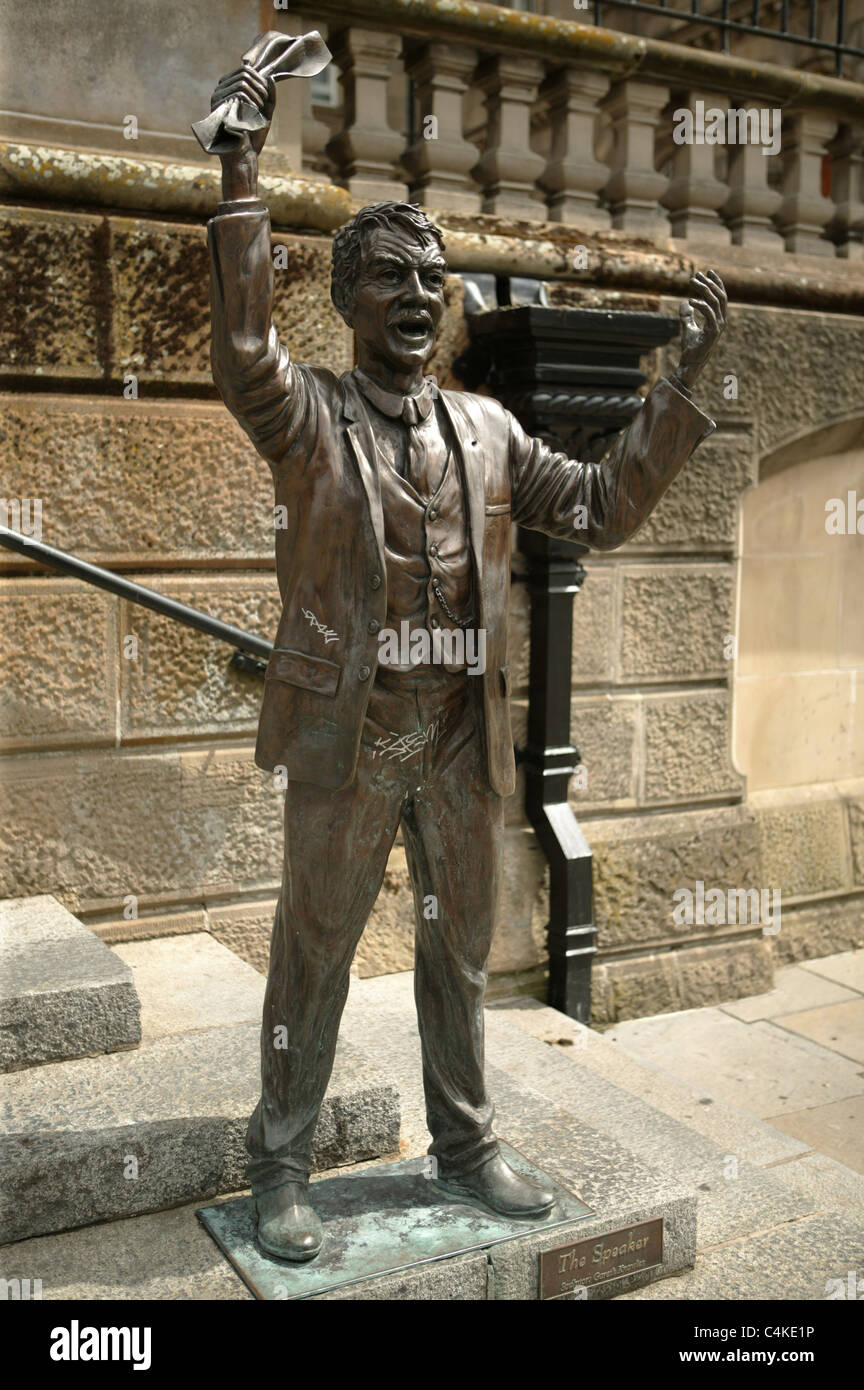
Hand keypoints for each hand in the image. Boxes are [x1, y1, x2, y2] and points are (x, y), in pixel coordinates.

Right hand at [210, 64, 275, 153]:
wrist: (244, 156)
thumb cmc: (253, 136)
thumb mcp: (265, 112)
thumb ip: (269, 95)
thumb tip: (270, 77)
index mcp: (229, 90)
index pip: (245, 69)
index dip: (260, 79)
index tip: (266, 96)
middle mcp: (221, 91)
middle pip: (244, 72)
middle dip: (260, 86)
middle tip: (264, 103)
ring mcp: (218, 98)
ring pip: (243, 82)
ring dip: (257, 94)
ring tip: (259, 109)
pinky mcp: (219, 107)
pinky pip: (239, 93)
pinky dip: (252, 101)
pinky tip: (254, 112)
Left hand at [674, 270, 726, 389]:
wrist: (690, 362)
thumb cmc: (691, 346)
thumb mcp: (687, 326)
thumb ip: (687, 314)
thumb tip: (684, 303)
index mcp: (718, 318)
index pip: (721, 296)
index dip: (717, 282)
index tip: (708, 271)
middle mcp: (721, 320)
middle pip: (720, 296)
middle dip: (709, 283)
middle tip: (697, 274)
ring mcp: (718, 326)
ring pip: (715, 302)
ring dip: (704, 289)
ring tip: (692, 281)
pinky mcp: (713, 332)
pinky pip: (709, 313)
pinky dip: (701, 305)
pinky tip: (690, 301)